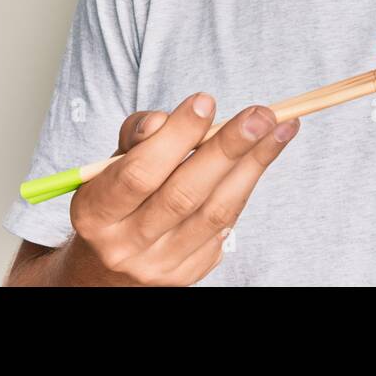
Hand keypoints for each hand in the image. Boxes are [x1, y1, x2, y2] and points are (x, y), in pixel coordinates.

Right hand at [59, 93, 299, 285]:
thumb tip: (163, 120)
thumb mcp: (112, 163)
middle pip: (184, 194)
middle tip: (262, 114)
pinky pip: (225, 228)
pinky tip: (261, 160)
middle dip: (228, 149)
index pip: (140, 172)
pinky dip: (244, 189)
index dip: (176, 136)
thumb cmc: (116, 196)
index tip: (206, 100)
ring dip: (253, 166)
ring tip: (280, 129)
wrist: (107, 265)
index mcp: (95, 212)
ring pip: (215, 212)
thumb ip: (137, 137)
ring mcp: (159, 267)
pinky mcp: (187, 276)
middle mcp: (125, 246)